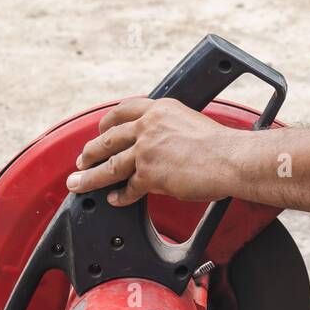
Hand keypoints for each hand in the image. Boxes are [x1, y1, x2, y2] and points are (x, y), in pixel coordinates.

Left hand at [66, 98, 241, 205]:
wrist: (230, 158)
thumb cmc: (221, 146)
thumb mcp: (190, 122)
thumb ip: (170, 129)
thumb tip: (164, 146)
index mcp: (159, 110)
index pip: (123, 111)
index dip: (106, 124)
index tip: (99, 132)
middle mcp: (148, 126)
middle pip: (108, 139)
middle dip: (89, 152)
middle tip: (80, 161)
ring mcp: (147, 150)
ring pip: (110, 164)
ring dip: (91, 176)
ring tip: (78, 183)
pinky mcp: (150, 173)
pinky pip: (129, 187)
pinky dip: (120, 196)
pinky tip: (114, 199)